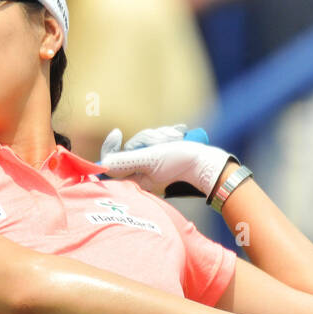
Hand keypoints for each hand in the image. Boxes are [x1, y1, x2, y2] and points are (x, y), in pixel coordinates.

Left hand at [99, 124, 232, 198]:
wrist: (208, 162)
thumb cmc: (181, 163)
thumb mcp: (152, 159)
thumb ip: (127, 161)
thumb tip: (103, 163)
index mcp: (135, 180)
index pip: (111, 164)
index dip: (110, 148)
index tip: (116, 133)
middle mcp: (142, 174)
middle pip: (130, 147)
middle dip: (145, 139)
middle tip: (161, 141)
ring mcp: (153, 165)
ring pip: (144, 141)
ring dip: (158, 136)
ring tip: (174, 139)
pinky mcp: (163, 156)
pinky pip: (156, 139)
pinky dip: (165, 135)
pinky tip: (177, 135)